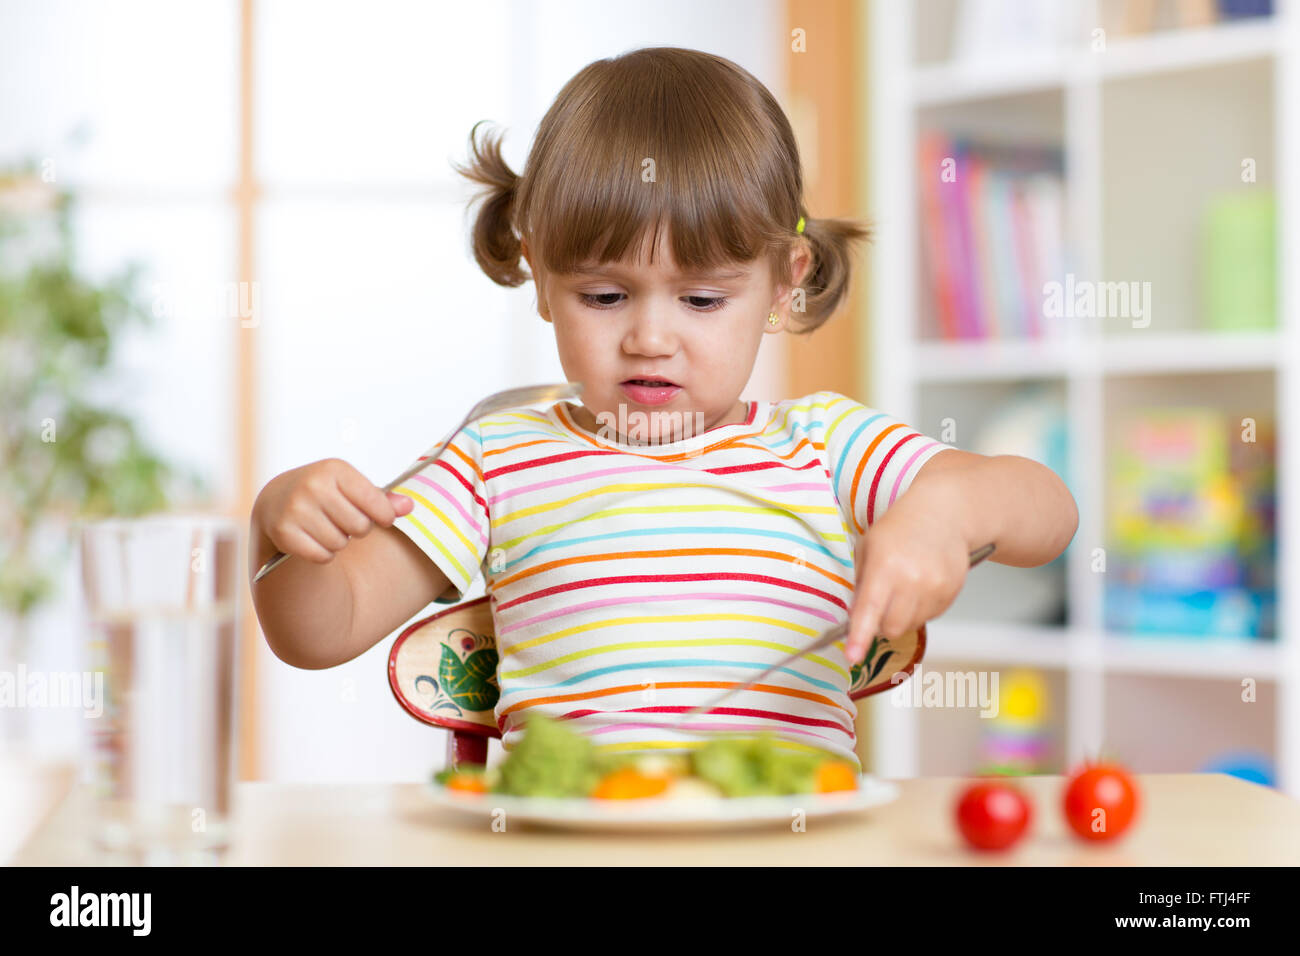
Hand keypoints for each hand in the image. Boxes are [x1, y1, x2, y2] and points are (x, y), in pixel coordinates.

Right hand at [253, 458, 413, 566]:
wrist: (277, 498)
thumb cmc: (323, 491)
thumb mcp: (352, 486)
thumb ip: (382, 498)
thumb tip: (408, 506)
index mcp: (334, 470)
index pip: (375, 501)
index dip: (384, 515)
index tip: (382, 516)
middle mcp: (313, 486)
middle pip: (360, 526)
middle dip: (358, 528)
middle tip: (344, 519)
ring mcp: (296, 509)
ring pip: (340, 543)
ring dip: (339, 541)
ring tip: (327, 526)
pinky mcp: (284, 532)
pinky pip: (322, 556)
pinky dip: (323, 553)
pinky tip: (314, 538)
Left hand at [844, 504, 971, 666]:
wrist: (945, 513)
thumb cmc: (901, 528)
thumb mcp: (869, 547)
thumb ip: (860, 583)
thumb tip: (855, 616)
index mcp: (884, 566)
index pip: (868, 610)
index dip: (859, 637)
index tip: (852, 656)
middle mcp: (911, 579)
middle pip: (891, 628)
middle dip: (880, 624)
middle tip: (880, 604)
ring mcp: (934, 587)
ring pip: (910, 626)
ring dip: (901, 617)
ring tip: (903, 588)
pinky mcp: (951, 592)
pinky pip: (929, 617)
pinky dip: (920, 609)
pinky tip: (920, 585)